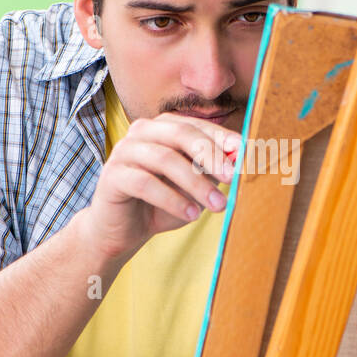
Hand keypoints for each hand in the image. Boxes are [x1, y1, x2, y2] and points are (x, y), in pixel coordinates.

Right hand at [77, 113, 238, 261]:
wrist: (122, 230)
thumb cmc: (161, 204)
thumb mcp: (193, 187)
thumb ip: (211, 171)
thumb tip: (238, 160)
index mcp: (162, 127)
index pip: (196, 126)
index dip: (221, 138)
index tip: (245, 152)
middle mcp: (142, 131)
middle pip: (181, 135)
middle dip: (210, 156)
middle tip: (231, 177)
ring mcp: (123, 150)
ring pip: (165, 159)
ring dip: (195, 183)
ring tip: (218, 205)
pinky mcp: (111, 175)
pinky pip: (145, 183)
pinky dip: (172, 199)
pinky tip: (191, 215)